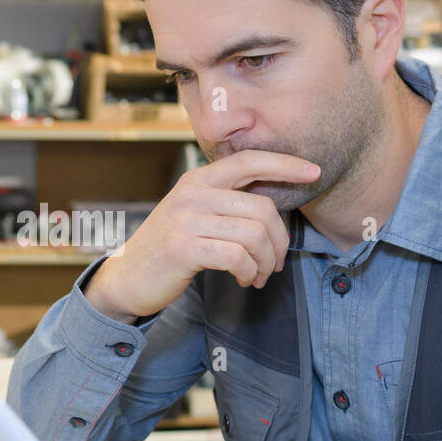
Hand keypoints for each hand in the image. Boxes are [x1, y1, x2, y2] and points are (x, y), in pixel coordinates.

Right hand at [84, 149, 318, 321]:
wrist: (127, 277)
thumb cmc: (169, 248)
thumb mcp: (194, 213)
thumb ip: (226, 201)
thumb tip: (274, 201)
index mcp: (198, 179)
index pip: (249, 160)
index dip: (285, 164)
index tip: (314, 172)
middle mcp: (192, 192)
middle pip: (262, 208)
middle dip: (280, 241)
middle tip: (276, 263)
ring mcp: (186, 219)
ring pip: (254, 235)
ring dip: (265, 262)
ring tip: (259, 276)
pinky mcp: (184, 248)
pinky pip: (237, 257)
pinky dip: (250, 272)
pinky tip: (245, 279)